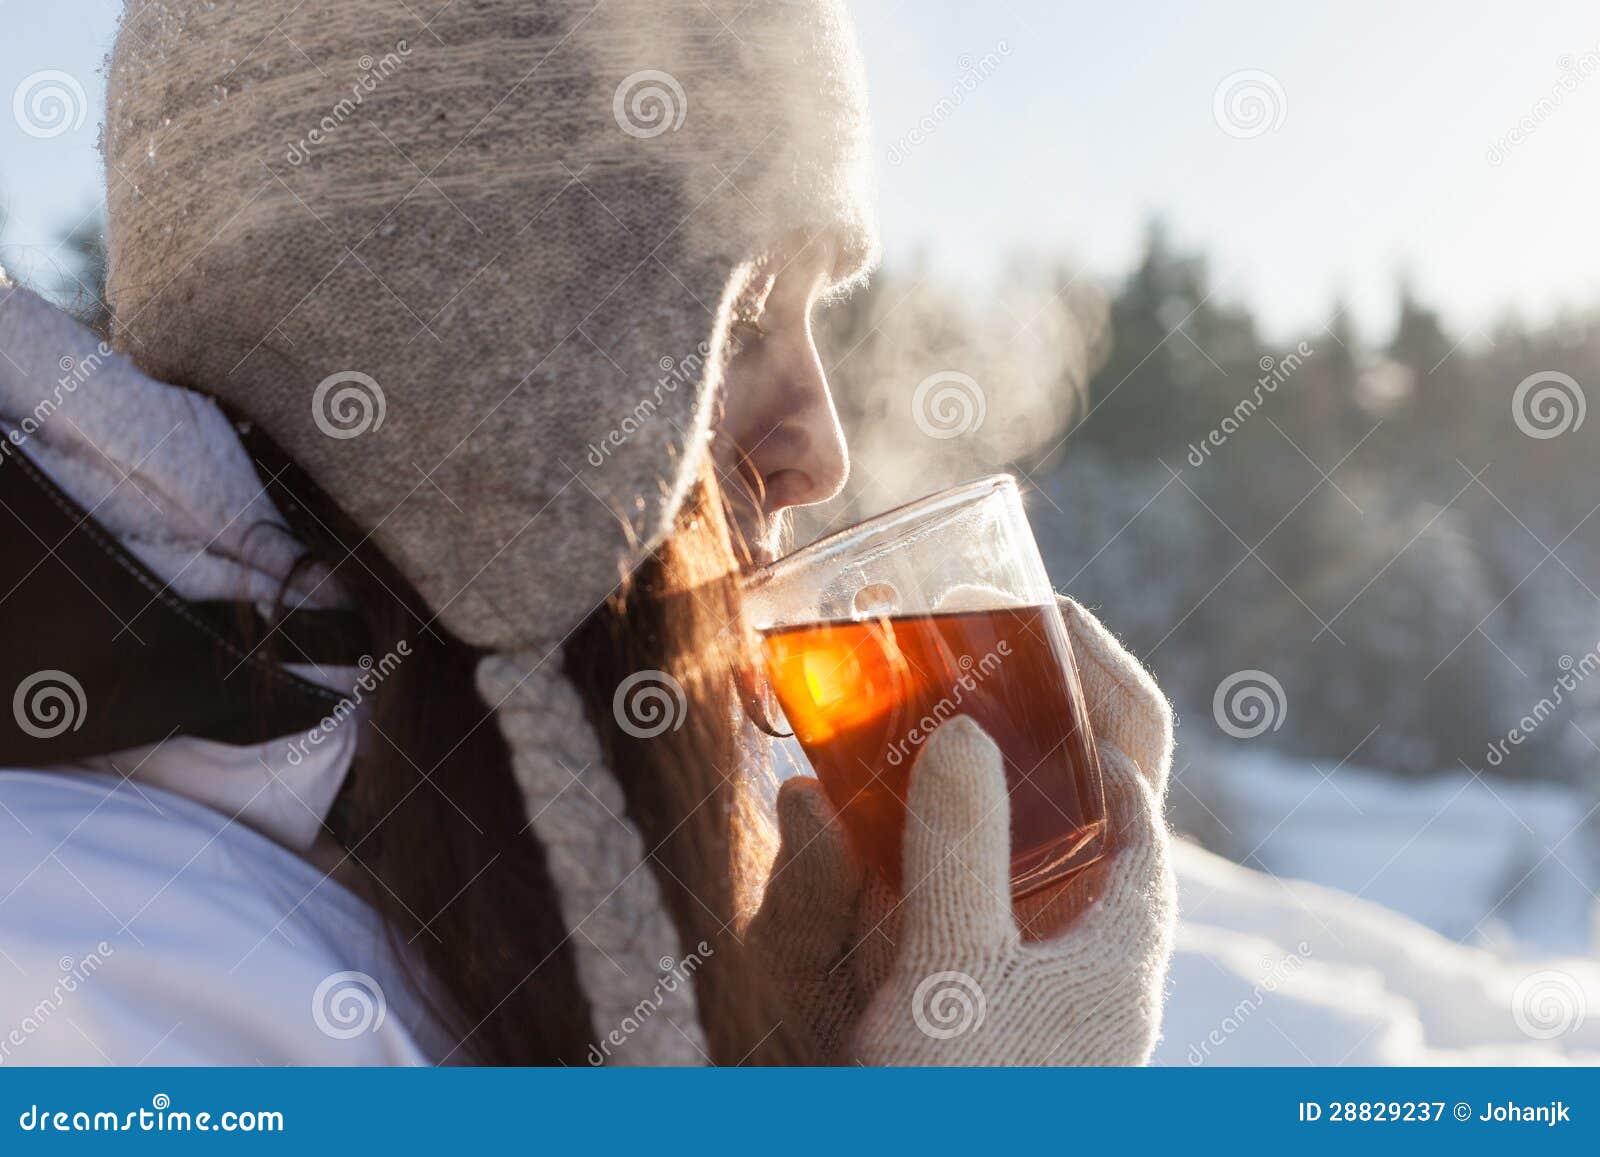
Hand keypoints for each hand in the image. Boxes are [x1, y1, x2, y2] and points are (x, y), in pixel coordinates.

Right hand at [746, 595, 1174, 1063]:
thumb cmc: (977, 1105)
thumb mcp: (961, 978)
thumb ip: (962, 852)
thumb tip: (959, 730)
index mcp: (1124, 906)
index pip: (1131, 744)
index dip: (1088, 661)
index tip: (1020, 601)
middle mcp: (1079, 915)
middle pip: (1056, 768)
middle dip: (993, 694)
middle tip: (924, 636)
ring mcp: (1015, 946)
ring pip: (978, 818)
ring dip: (921, 755)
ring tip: (853, 701)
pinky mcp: (956, 978)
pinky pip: (919, 881)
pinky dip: (871, 834)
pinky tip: (806, 807)